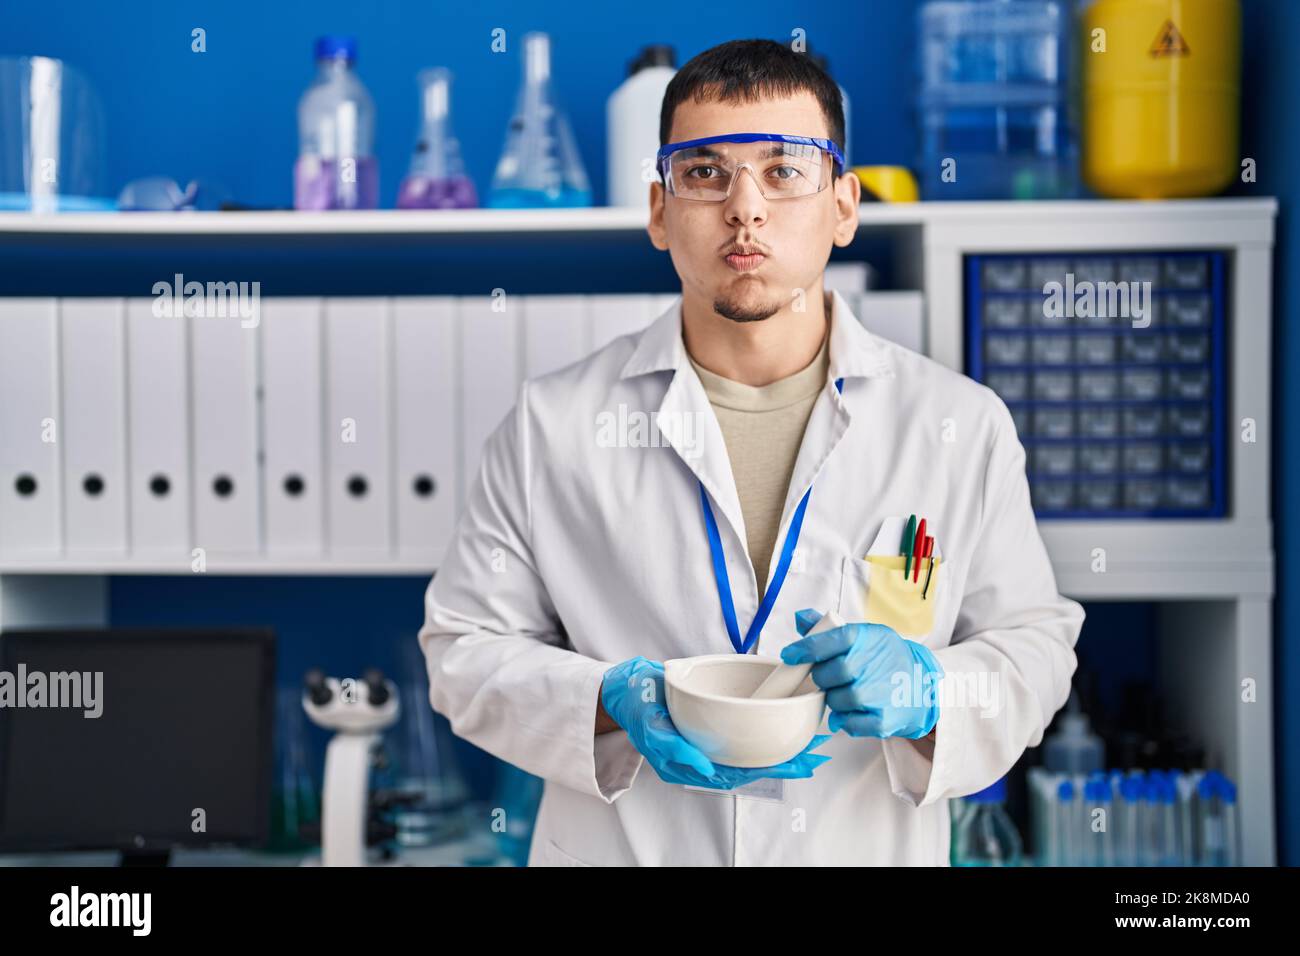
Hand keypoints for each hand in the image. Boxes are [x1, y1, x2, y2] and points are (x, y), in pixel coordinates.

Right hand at [600, 656, 831, 788]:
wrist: (627, 687)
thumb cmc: (637, 703)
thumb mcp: (649, 723)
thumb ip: (672, 746)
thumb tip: (704, 766)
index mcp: (686, 765)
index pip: (735, 775)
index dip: (768, 771)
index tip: (796, 765)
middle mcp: (699, 759)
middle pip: (748, 768)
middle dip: (782, 764)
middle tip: (814, 757)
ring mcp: (705, 745)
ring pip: (747, 756)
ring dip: (778, 752)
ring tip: (809, 747)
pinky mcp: (709, 729)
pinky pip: (741, 739)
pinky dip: (764, 737)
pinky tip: (783, 729)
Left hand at [781, 609, 942, 738]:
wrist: (922, 684)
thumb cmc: (884, 659)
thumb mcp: (863, 635)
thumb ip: (828, 629)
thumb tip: (800, 618)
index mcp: (868, 638)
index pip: (831, 639)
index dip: (806, 648)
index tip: (789, 655)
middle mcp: (875, 663)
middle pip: (830, 673)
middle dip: (822, 677)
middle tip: (827, 677)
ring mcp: (881, 693)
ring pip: (838, 700)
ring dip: (834, 699)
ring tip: (843, 693)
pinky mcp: (885, 719)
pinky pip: (851, 724)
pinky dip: (845, 721)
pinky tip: (850, 712)